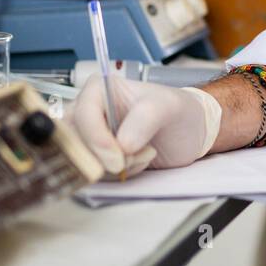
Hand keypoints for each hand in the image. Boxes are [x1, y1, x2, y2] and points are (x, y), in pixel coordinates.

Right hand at [69, 76, 221, 176]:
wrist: (190, 131)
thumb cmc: (178, 111)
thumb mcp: (167, 106)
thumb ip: (144, 119)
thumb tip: (121, 144)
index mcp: (98, 90)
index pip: (83, 116)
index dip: (97, 139)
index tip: (119, 158)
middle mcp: (87, 112)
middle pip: (74, 142)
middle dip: (105, 157)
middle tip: (136, 155)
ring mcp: (89, 137)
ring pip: (83, 162)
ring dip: (115, 168)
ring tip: (145, 154)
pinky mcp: (96, 158)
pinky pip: (93, 174)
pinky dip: (117, 176)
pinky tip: (139, 162)